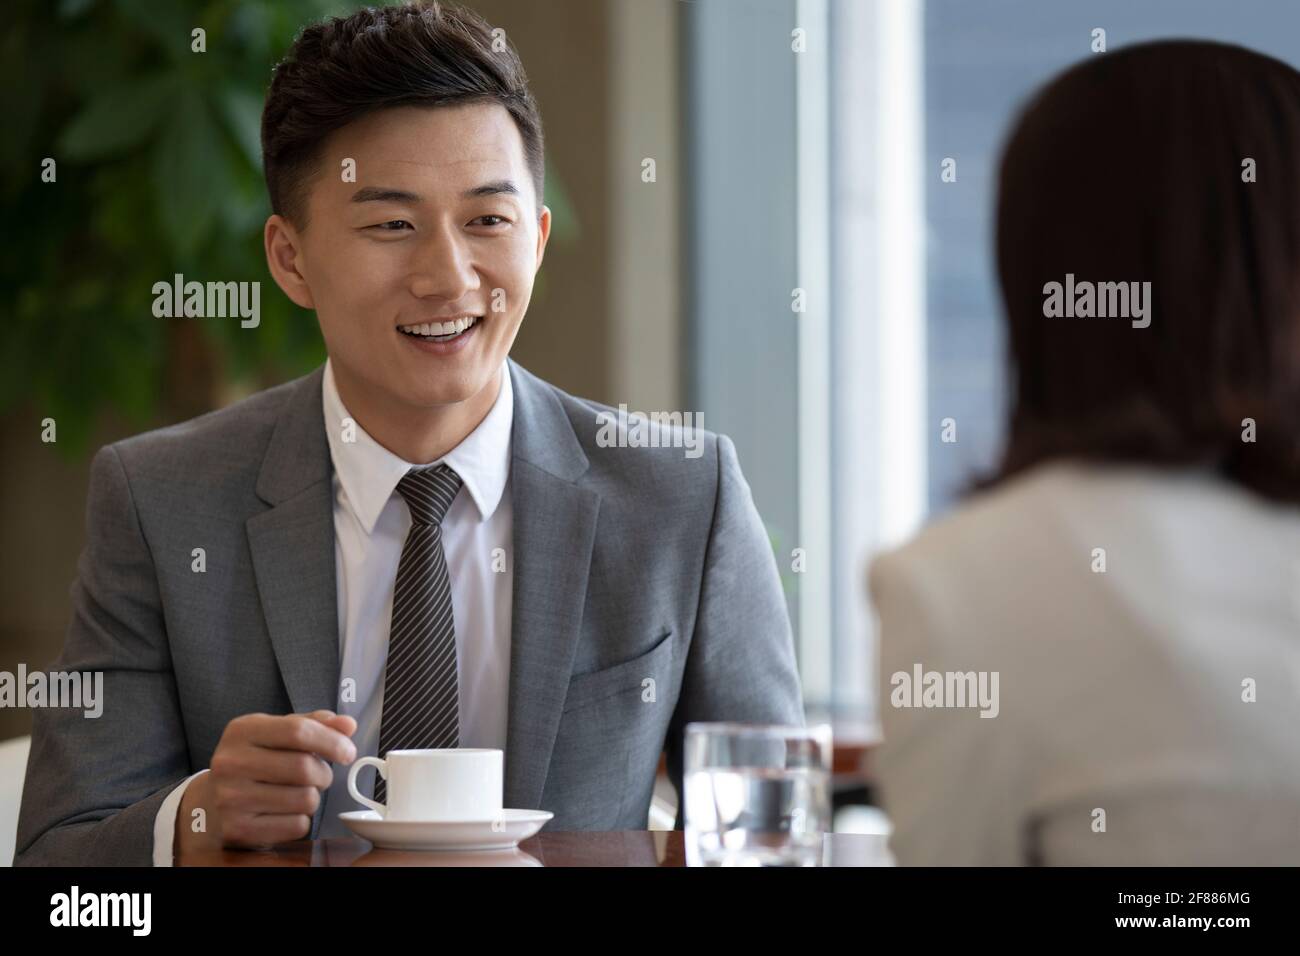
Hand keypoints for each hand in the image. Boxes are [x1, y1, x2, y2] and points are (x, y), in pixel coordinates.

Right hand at [175, 710, 356, 854]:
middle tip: (320, 775)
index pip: (298, 731)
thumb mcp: (276, 733)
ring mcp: (231, 797)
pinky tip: (285, 811)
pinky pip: (296, 825)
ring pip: (305, 799)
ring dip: (313, 797)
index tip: (348, 751)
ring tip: (298, 791)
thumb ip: (313, 724)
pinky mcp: (238, 828)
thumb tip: (347, 725)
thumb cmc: (253, 761)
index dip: (332, 741)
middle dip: (324, 773)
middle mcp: (232, 762)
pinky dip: (301, 819)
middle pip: (304, 768)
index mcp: (243, 730)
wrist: (210, 801)